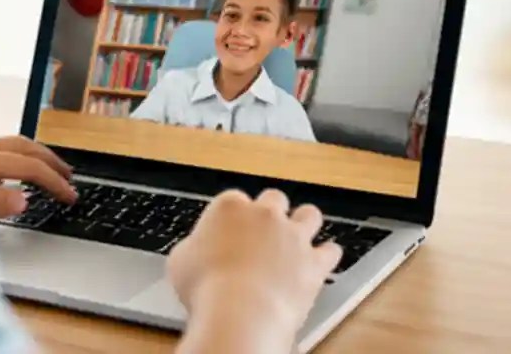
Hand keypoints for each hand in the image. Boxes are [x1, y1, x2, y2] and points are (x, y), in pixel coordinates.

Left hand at [0, 136, 77, 217]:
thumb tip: (21, 201)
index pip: (26, 165)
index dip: (52, 180)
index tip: (69, 196)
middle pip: (21, 146)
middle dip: (49, 160)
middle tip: (68, 178)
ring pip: (8, 144)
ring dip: (33, 156)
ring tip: (47, 171)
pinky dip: (14, 158)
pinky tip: (8, 174)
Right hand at [169, 189, 340, 353]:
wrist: (240, 312)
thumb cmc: (206, 288)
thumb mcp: (180, 261)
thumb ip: (192, 248)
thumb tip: (193, 251)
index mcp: (229, 208)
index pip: (233, 200)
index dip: (231, 217)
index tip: (227, 230)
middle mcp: (264, 214)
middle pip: (274, 198)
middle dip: (270, 212)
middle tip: (264, 229)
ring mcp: (293, 236)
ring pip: (309, 214)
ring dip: (304, 223)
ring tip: (299, 234)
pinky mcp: (314, 261)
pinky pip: (330, 250)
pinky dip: (327, 254)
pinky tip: (324, 257)